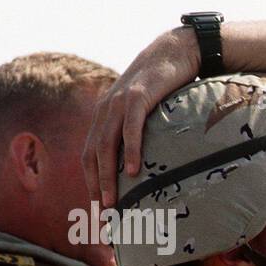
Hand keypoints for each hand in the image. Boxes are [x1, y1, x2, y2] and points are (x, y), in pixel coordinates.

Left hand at [84, 27, 200, 206]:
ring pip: (107, 145)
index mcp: (104, 116)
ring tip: (113, 201)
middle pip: (93, 155)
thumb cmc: (165, 84)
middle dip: (95, 187)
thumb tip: (144, 161)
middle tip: (103, 214)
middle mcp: (105, 110)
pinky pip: (131, 128)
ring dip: (107, 176)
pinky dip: (131, 150)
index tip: (98, 209)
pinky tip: (133, 170)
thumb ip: (137, 131)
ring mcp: (120, 103)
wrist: (175, 50)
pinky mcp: (139, 96)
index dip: (91, 183)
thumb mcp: (145, 110)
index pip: (90, 155)